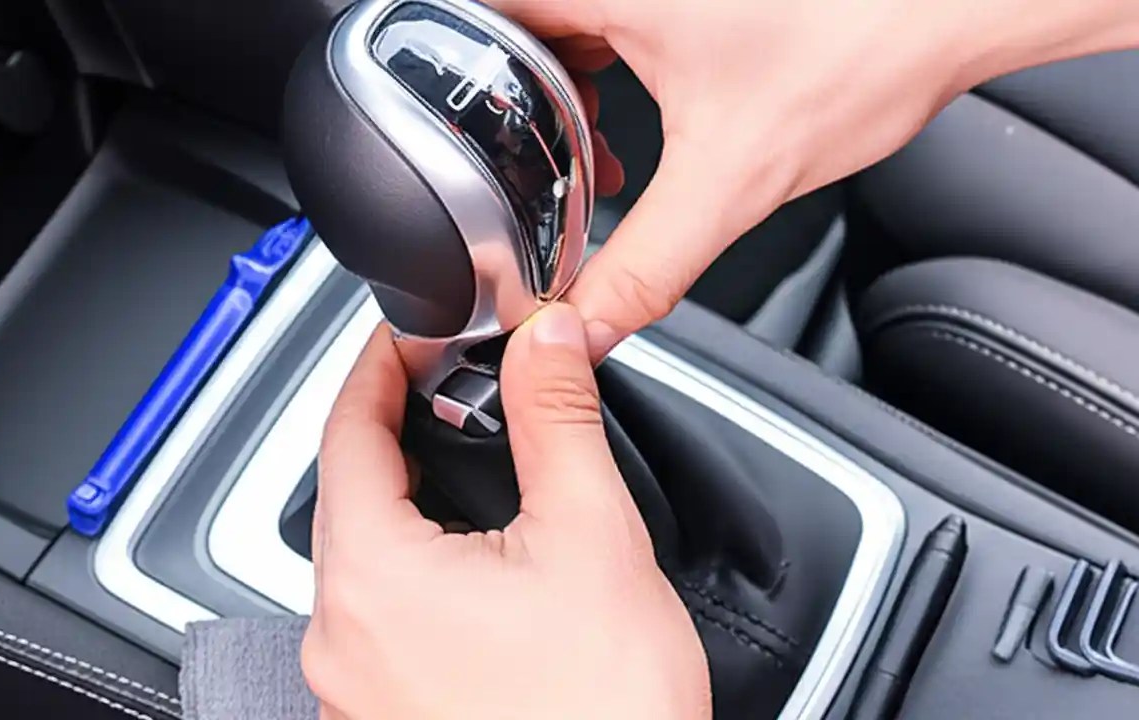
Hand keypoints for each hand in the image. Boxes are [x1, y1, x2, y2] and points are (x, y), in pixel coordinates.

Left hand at [304, 303, 710, 719]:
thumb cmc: (601, 718)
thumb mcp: (591, 538)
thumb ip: (556, 419)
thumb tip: (542, 343)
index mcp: (372, 579)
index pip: (343, 431)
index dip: (377, 367)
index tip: (406, 335)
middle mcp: (339, 640)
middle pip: (344, 495)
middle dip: (390, 431)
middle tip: (444, 388)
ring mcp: (352, 692)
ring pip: (359, 561)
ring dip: (402, 505)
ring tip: (463, 470)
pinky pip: (375, 621)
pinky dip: (410, 575)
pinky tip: (468, 572)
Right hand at [490, 0, 1138, 358]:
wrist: (951, 6)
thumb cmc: (865, 44)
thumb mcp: (731, 178)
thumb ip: (645, 266)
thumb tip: (583, 328)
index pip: (470, 19)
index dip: (448, 82)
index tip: (451, 139)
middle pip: (512, 28)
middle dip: (512, 105)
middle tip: (524, 165)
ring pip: (561, 27)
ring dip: (560, 95)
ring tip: (587, 157)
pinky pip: (607, 23)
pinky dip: (602, 75)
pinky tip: (629, 128)